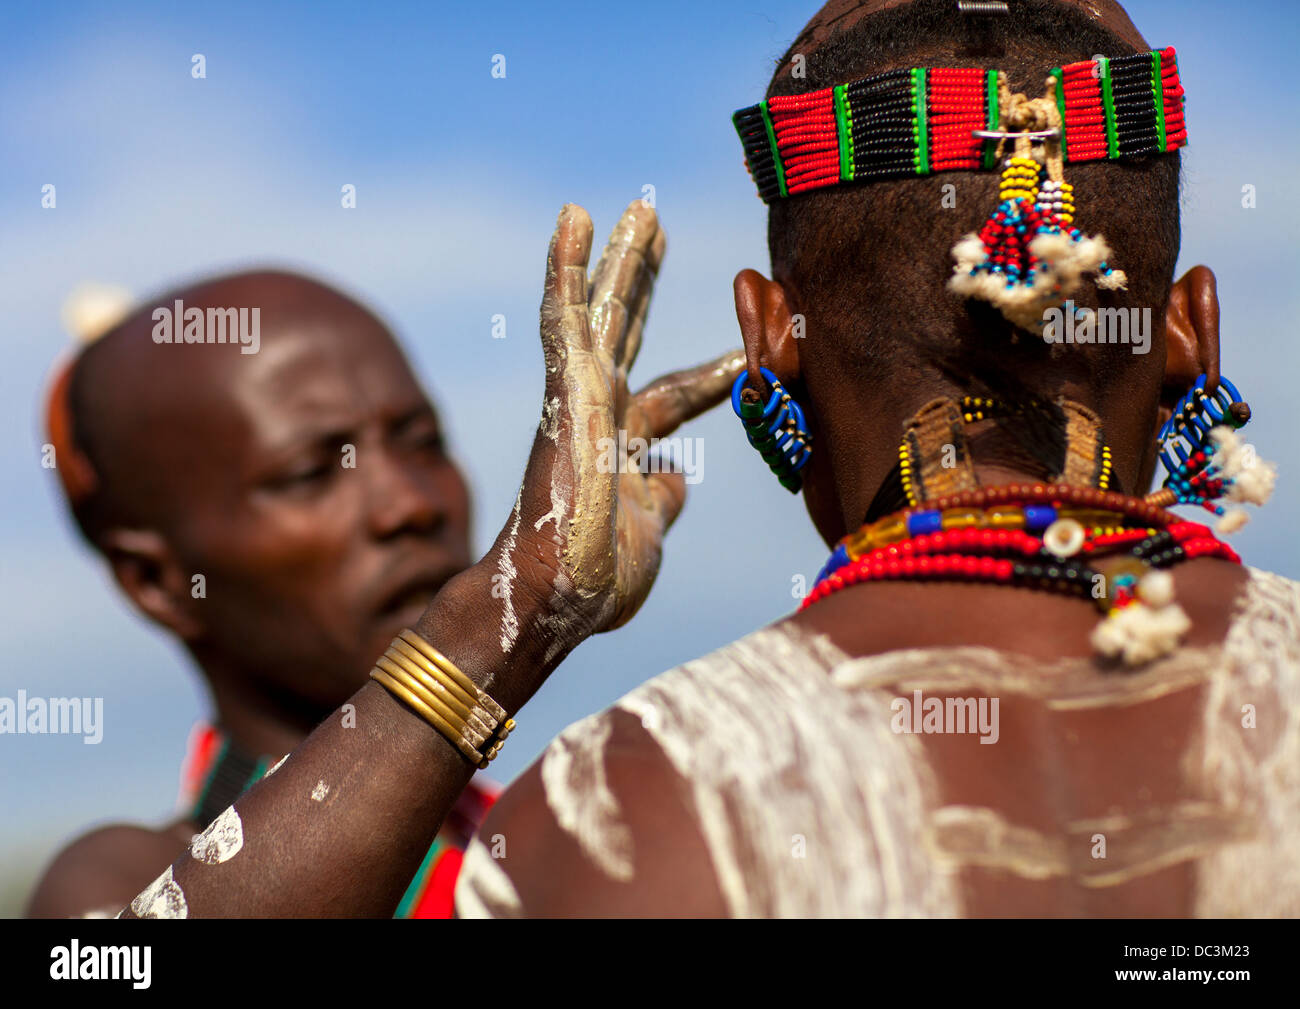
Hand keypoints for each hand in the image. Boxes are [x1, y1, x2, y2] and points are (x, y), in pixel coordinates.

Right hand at [485, 200, 742, 651]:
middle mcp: (602, 415)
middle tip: (656, 226)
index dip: (714, 372)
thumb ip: (662, 497)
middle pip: (628, 330)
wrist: (559, 598)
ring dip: (619, 260)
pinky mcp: (565, 391)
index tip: (753, 352)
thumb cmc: (598, 578)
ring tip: (638, 209)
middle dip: (644, 280)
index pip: (674, 394)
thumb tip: (676, 477)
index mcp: (624, 447)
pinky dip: (567, 267)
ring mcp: (582, 400)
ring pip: (602, 312)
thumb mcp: (650, 532)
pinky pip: (565, 318)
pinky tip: (575, 217)